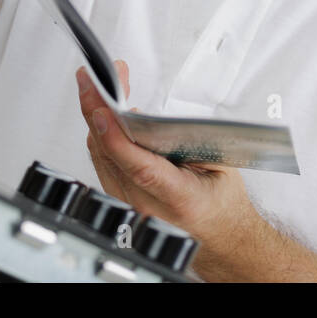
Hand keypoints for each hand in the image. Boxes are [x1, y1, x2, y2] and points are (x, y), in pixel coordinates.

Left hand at [77, 61, 256, 251]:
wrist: (222, 238)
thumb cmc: (222, 204)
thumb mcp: (220, 167)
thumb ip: (189, 143)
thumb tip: (154, 117)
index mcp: (180, 200)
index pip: (140, 168)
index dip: (116, 138)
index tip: (102, 111)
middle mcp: (148, 207)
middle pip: (110, 156)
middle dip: (97, 110)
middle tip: (94, 78)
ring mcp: (130, 207)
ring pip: (100, 157)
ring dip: (96, 119)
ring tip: (100, 87)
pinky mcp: (120, 201)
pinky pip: (102, 164)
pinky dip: (102, 136)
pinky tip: (106, 115)